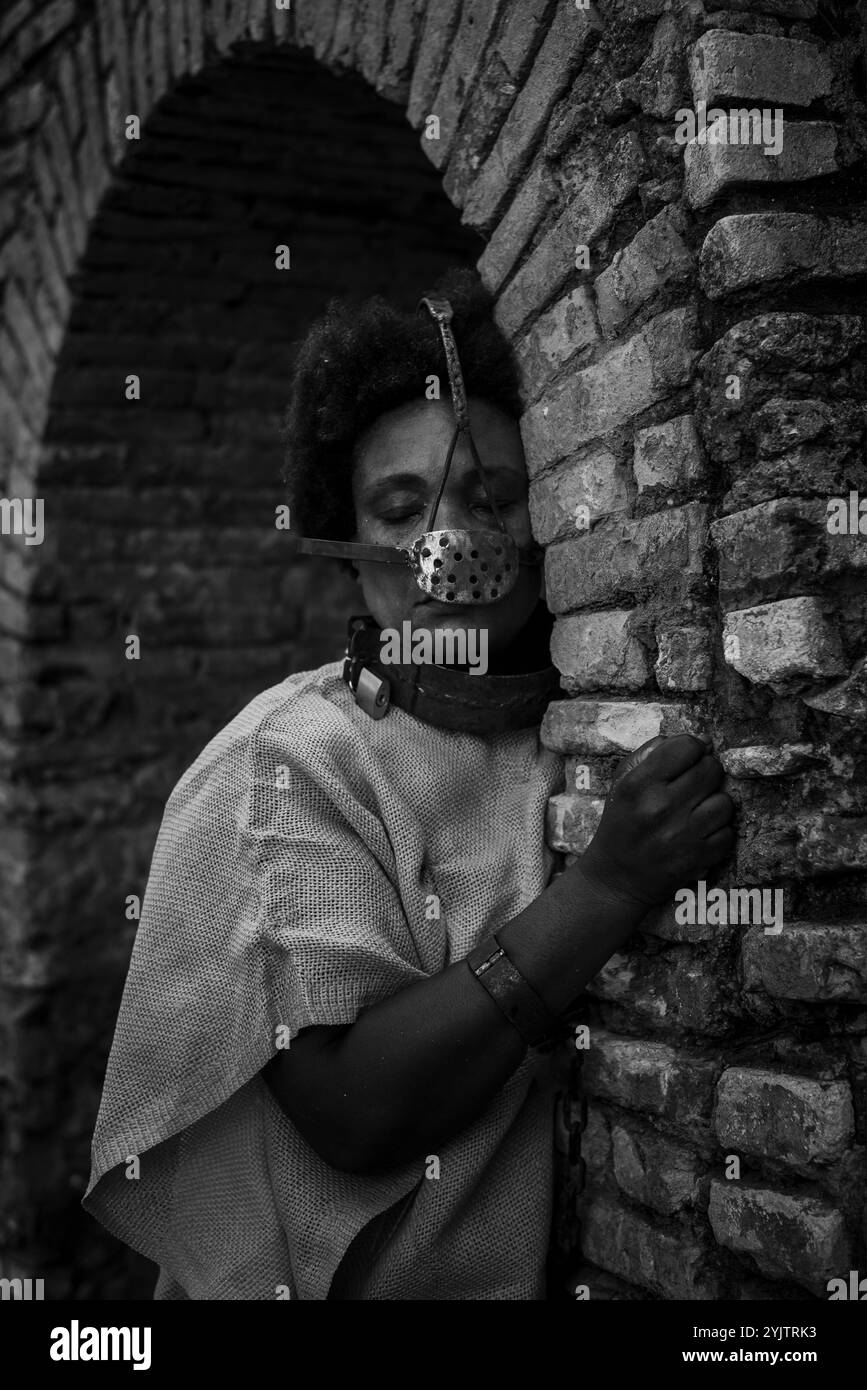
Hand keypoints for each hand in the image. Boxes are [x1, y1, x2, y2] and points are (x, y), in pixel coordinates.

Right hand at [580, 734, 735, 907]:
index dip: (691, 749)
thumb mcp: (621, 783)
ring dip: (713, 803)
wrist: (616, 878)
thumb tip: (694, 740)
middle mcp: (661, 807)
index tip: (686, 759)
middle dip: (704, 772)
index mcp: (639, 785)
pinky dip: (717, 832)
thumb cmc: (620, 825)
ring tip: (696, 810)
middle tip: (692, 785)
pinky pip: (728, 832)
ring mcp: (683, 835)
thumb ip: (651, 754)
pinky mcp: (698, 858)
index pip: (687, 746)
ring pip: (725, 801)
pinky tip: (699, 833)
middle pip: (711, 769)